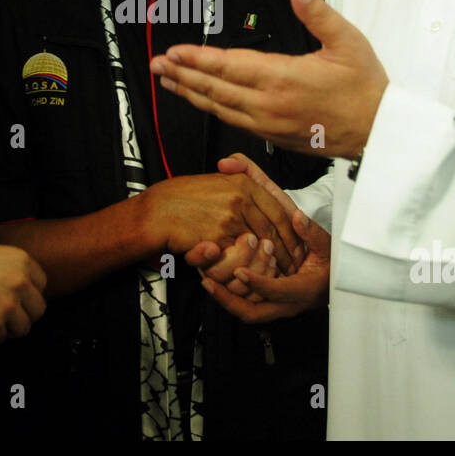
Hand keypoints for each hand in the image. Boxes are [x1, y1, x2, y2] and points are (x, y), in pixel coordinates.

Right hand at [0, 242, 46, 343]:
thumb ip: (12, 271)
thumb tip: (25, 293)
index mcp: (21, 260)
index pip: (42, 285)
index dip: (28, 295)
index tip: (17, 300)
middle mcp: (20, 281)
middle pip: (38, 309)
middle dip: (22, 315)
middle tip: (5, 315)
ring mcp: (8, 304)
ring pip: (23, 328)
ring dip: (8, 328)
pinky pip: (1, 339)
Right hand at [138, 172, 304, 271]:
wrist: (157, 211)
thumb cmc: (182, 197)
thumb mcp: (216, 181)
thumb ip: (239, 181)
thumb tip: (260, 189)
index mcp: (244, 183)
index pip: (279, 210)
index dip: (291, 231)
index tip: (296, 244)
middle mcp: (241, 198)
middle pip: (274, 229)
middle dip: (286, 250)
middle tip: (293, 264)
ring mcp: (230, 218)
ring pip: (262, 244)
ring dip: (272, 262)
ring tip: (279, 273)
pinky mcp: (218, 237)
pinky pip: (241, 256)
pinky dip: (252, 267)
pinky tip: (257, 274)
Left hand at [151, 0, 387, 156]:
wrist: (379, 132)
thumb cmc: (365, 84)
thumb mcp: (348, 41)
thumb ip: (318, 14)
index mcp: (284, 78)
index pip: (229, 67)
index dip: (198, 59)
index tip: (172, 52)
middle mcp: (269, 105)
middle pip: (215, 89)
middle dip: (182, 75)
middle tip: (155, 65)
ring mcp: (269, 125)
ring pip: (220, 108)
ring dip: (190, 93)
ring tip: (166, 81)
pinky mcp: (273, 136)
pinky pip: (233, 121)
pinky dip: (211, 108)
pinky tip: (199, 99)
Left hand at [199, 207, 330, 323]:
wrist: (337, 286)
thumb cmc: (333, 266)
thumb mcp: (328, 247)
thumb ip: (311, 233)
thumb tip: (297, 216)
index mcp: (303, 291)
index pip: (277, 291)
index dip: (257, 282)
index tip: (239, 271)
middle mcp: (288, 305)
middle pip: (253, 312)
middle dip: (228, 299)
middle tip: (208, 282)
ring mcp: (277, 308)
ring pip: (247, 312)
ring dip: (225, 298)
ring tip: (206, 280)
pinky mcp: (270, 306)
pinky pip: (248, 306)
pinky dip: (231, 296)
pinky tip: (216, 281)